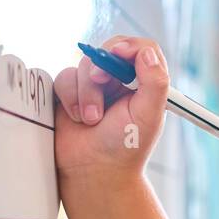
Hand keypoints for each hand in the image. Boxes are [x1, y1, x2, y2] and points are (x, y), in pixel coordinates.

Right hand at [52, 36, 169, 182]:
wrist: (93, 171)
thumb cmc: (125, 148)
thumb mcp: (148, 116)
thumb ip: (155, 83)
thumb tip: (147, 53)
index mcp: (143, 86)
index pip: (142, 50)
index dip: (130, 46)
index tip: (120, 54)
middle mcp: (119, 83)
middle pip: (108, 52)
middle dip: (102, 68)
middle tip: (102, 83)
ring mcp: (92, 87)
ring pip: (82, 65)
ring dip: (86, 92)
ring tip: (92, 119)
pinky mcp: (69, 93)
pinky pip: (63, 77)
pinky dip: (69, 97)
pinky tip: (77, 117)